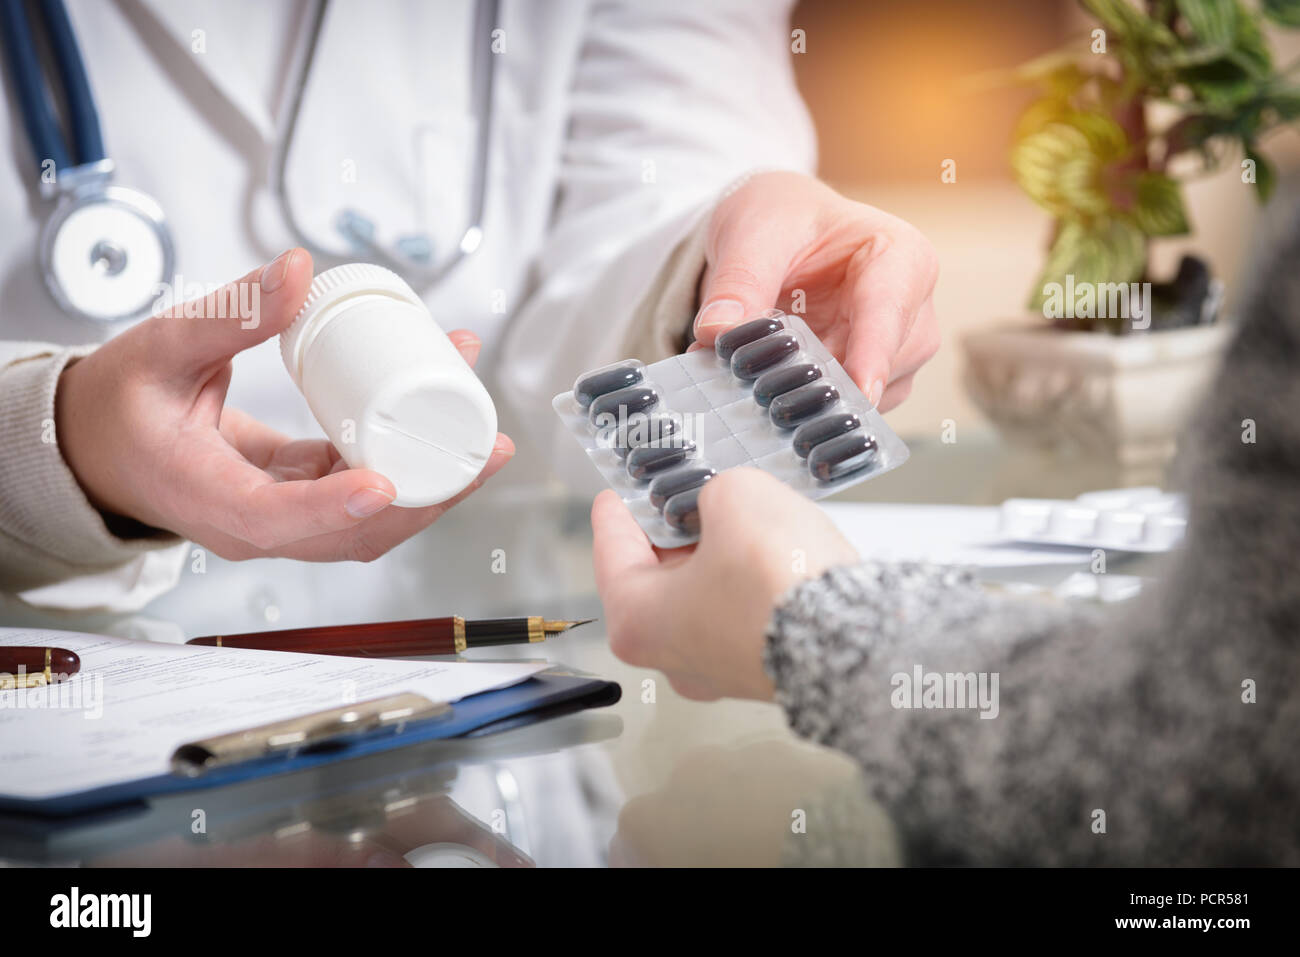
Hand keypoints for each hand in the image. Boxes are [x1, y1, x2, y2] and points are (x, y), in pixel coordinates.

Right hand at [55, 248, 513, 560]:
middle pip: (355, 533)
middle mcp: (257, 525)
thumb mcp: (162, 348)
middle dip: (429, 495)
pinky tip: (441, 417)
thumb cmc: (123, 404)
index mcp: (209, 499)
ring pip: (372, 521)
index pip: (277, 519)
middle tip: (485, 448)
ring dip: (434, 481)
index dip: (334, 507)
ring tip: (486, 437)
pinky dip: (409, 462)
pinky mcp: (307, 499)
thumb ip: (229, 312)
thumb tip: (298, 270)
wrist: (104, 443)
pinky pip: (367, 493)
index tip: (383, 484)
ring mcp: (288, 520)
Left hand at [591, 468, 858, 700]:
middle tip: (687, 492)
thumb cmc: (782, 583)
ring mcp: (718, 670)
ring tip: (740, 516)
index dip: (620, 506)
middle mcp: (670, 656)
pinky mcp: (763, 670)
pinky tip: (771, 551)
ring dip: (719, 556)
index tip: (620, 489)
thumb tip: (723, 500)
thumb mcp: (735, 495)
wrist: (856, 640)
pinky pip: (745, 615)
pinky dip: (752, 583)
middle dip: (675, 529)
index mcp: (636, 621)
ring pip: (704, 597)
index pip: (611, 549)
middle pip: (657, 576)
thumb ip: (714, 490)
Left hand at [692, 170, 939, 410]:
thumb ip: (738, 281)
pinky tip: (772, 395)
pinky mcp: (867, 378)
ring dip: (815, 400)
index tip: (860, 392)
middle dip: (828, 383)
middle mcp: (910, 308)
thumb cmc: (784, 218)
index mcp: (900, 256)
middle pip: (885, 362)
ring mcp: (894, 349)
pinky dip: (808, 407)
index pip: (890, 311)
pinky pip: (845, 406)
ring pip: (868, 394)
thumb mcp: (754, 233)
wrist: (777, 230)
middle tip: (772, 394)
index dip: (874, 354)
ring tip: (763, 390)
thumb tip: (717, 331)